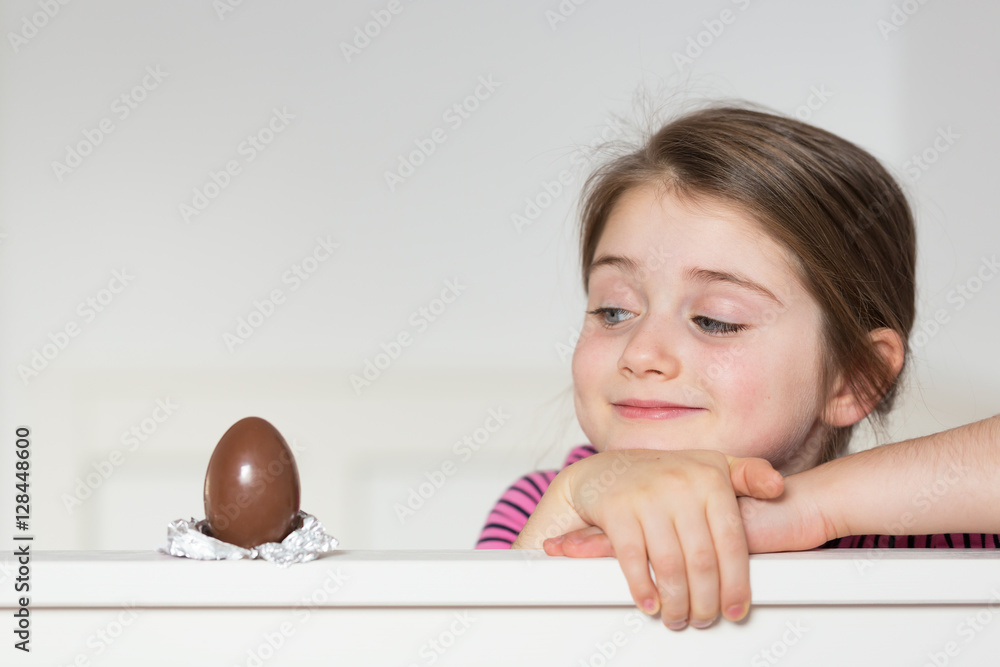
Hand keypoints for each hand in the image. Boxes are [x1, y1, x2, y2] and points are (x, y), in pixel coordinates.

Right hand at [534, 449, 782, 629]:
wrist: (607, 471)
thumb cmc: (664, 476)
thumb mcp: (710, 466)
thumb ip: (748, 476)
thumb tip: (778, 487)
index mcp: (710, 478)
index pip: (732, 542)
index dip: (735, 584)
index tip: (735, 609)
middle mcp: (680, 485)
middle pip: (702, 560)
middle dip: (705, 600)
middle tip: (704, 619)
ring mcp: (647, 497)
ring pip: (670, 564)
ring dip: (676, 602)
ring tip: (678, 617)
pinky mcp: (617, 509)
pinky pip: (633, 559)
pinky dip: (643, 588)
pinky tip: (651, 603)